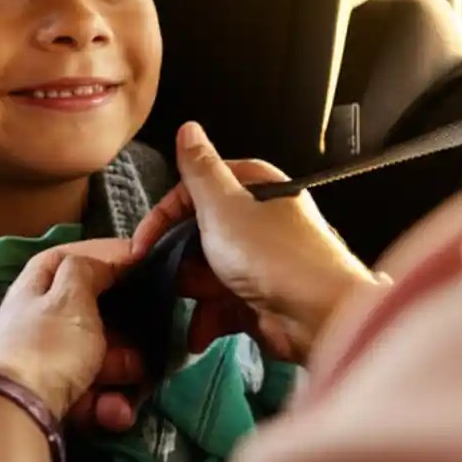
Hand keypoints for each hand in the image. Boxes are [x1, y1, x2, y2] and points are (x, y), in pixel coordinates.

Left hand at [0, 239, 143, 427]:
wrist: (11, 415)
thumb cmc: (46, 345)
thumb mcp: (70, 297)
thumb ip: (86, 270)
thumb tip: (98, 260)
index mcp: (35, 288)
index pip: (67, 258)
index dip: (103, 254)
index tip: (140, 257)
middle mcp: (36, 323)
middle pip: (89, 314)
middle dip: (125, 328)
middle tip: (152, 333)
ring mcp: (42, 364)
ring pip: (94, 359)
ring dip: (122, 369)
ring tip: (141, 380)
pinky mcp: (50, 401)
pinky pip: (87, 395)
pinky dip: (106, 403)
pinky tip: (117, 411)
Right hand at [133, 123, 388, 362]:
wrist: (319, 318)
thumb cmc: (271, 255)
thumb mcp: (224, 205)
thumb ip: (199, 170)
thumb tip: (188, 127)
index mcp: (255, 188)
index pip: (197, 190)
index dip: (165, 214)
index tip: (142, 242)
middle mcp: (259, 221)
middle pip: (200, 233)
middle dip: (177, 258)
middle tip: (159, 275)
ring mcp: (260, 262)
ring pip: (208, 271)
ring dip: (191, 292)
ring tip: (182, 306)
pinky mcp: (261, 299)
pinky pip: (223, 304)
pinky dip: (208, 319)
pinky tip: (196, 334)